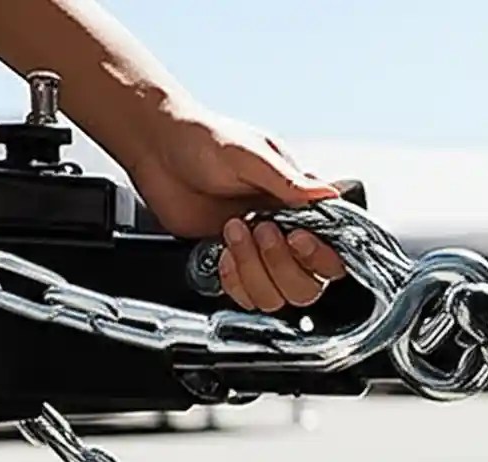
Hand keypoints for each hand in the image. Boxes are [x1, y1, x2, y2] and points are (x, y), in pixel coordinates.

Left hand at [126, 104, 346, 310]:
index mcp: (297, 204)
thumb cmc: (203, 139)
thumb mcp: (251, 155)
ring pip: (275, 295)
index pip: (330, 248)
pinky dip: (234, 280)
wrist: (157, 148)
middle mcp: (282, 231)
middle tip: (258, 230)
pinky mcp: (229, 262)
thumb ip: (289, 182)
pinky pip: (243, 295)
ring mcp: (255, 251)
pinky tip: (223, 251)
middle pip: (306, 283)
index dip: (318, 254)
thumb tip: (328, 193)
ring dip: (253, 271)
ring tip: (234, 231)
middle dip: (281, 264)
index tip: (296, 238)